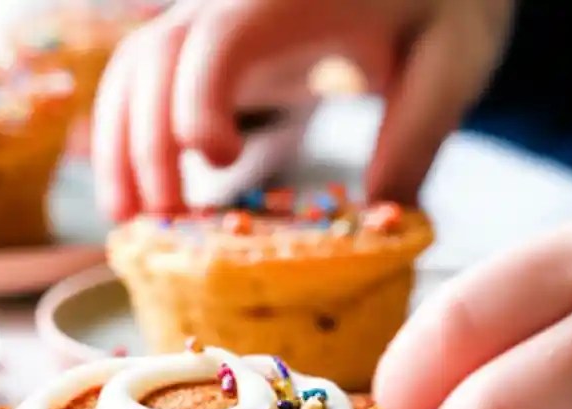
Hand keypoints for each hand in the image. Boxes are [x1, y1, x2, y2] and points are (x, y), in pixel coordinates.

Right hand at [92, 0, 513, 219]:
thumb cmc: (444, 5)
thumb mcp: (452, 66)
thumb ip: (417, 138)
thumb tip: (379, 225)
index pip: (218, 36)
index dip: (199, 96)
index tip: (219, 160)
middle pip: (153, 56)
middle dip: (145, 140)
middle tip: (166, 220)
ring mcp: (212, 20)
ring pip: (132, 68)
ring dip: (119, 143)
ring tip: (129, 222)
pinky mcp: (207, 48)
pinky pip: (143, 82)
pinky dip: (128, 136)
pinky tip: (142, 195)